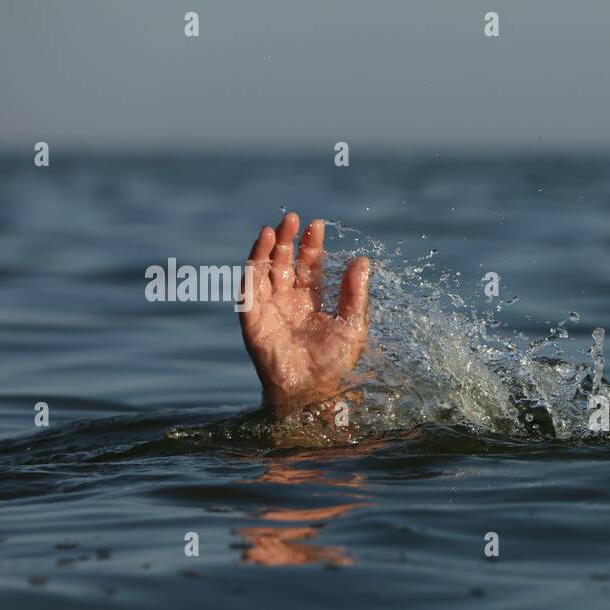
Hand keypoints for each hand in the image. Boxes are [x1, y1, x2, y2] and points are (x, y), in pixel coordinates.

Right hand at [239, 212, 370, 411]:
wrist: (314, 391)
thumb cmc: (335, 362)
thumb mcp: (352, 324)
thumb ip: (355, 293)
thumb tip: (362, 260)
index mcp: (310, 300)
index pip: (308, 264)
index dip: (311, 245)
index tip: (317, 224)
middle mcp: (287, 300)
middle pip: (284, 261)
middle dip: (287, 239)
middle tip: (293, 217)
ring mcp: (268, 309)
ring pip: (263, 271)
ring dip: (266, 249)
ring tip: (274, 228)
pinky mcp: (252, 321)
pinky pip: (247, 293)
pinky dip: (251, 273)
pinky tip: (258, 256)